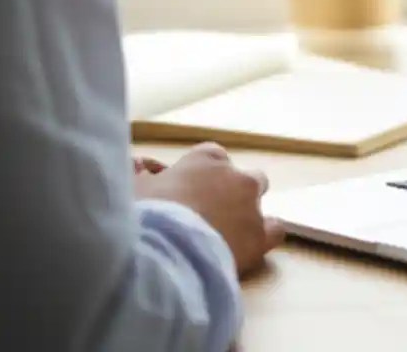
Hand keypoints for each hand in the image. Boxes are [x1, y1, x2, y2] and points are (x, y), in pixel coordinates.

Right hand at [134, 142, 285, 275]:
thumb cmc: (143, 214)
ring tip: (225, 233)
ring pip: (258, 199)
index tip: (189, 189)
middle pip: (242, 176)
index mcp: (205, 158)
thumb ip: (140, 176)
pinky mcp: (260, 234)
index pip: (212, 155)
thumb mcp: (132, 188)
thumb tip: (137, 166)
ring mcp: (251, 204)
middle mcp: (235, 175)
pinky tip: (249, 247)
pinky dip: (264, 235)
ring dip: (246, 211)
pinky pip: (275, 229)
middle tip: (207, 213)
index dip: (202, 173)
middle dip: (230, 190)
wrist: (162, 251)